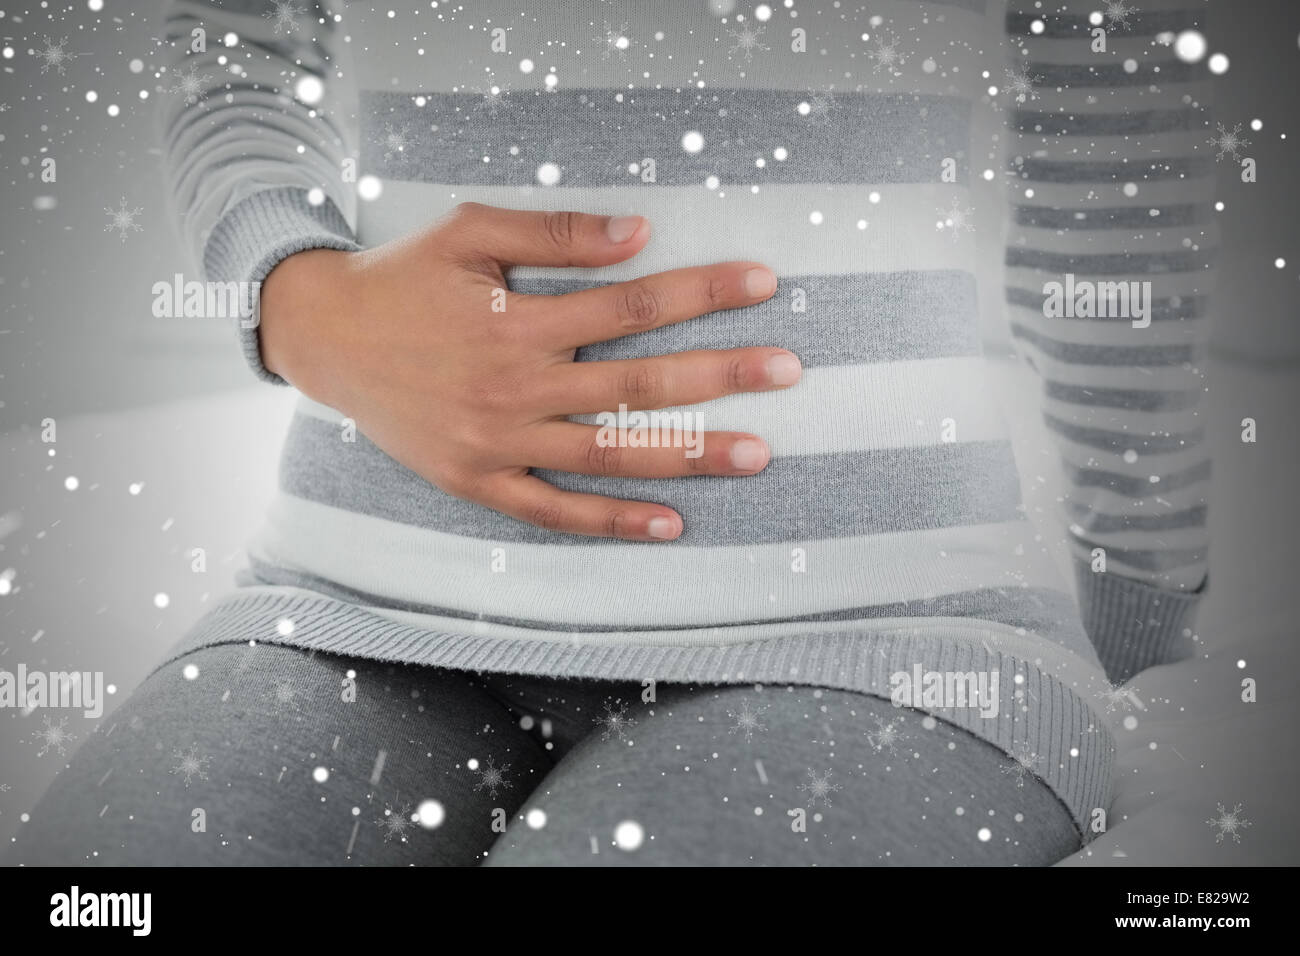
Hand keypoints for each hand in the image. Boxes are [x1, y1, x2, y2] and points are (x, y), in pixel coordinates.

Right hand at [257, 202, 799, 540]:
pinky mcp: (479, 482)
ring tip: (757, 454)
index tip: (763, 281)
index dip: (702, 290)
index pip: (632, 304)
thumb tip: (639, 233)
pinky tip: (671, 525)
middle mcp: (518, 387)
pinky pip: (555, 511)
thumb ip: (553, 233)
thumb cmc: (403, 278)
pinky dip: (612, 522)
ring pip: (610, 454)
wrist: (325, 339)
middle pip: (638, 383)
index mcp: (520, 322)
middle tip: (789, 371)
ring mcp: (500, 443)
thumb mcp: (468, 233)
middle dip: (721, 375)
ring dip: (689, 454)